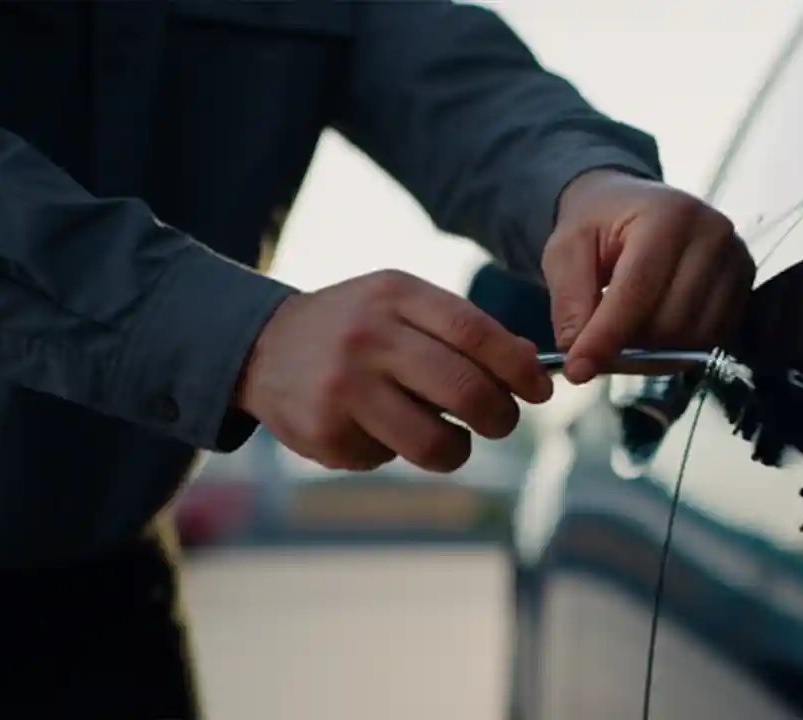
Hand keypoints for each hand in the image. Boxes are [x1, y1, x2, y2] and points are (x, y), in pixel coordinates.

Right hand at [235, 271, 552, 472]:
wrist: (263, 347)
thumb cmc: (355, 326)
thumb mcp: (400, 304)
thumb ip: (461, 328)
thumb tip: (531, 366)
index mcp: (395, 296)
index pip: (476, 334)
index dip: (519, 369)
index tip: (540, 390)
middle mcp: (368, 339)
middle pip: (465, 392)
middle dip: (500, 417)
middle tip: (500, 421)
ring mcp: (342, 389)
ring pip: (435, 443)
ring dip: (458, 449)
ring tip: (449, 438)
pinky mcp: (324, 435)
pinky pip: (390, 459)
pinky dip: (397, 452)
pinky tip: (376, 427)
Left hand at [542, 170, 753, 383]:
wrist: (633, 204)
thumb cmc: (598, 224)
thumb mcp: (565, 250)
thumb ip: (569, 299)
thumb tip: (578, 353)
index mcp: (667, 215)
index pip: (638, 290)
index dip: (607, 336)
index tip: (577, 370)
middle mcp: (713, 235)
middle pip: (670, 322)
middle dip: (627, 346)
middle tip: (594, 346)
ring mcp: (736, 261)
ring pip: (693, 338)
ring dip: (651, 352)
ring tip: (622, 334)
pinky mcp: (744, 285)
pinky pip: (711, 340)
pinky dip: (675, 350)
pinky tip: (650, 333)